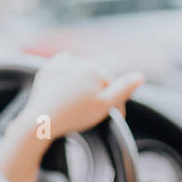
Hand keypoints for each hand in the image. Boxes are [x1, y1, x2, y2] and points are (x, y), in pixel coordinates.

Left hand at [21, 51, 144, 140]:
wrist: (41, 120)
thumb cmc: (73, 115)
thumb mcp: (104, 105)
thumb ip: (123, 89)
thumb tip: (141, 75)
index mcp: (94, 69)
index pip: (112, 85)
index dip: (116, 103)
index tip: (116, 117)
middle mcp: (77, 61)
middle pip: (97, 78)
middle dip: (100, 93)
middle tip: (95, 112)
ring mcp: (60, 64)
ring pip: (81, 72)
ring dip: (85, 84)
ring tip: (81, 103)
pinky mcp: (47, 70)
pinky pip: (64, 68)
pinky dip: (69, 75)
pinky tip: (69, 88)